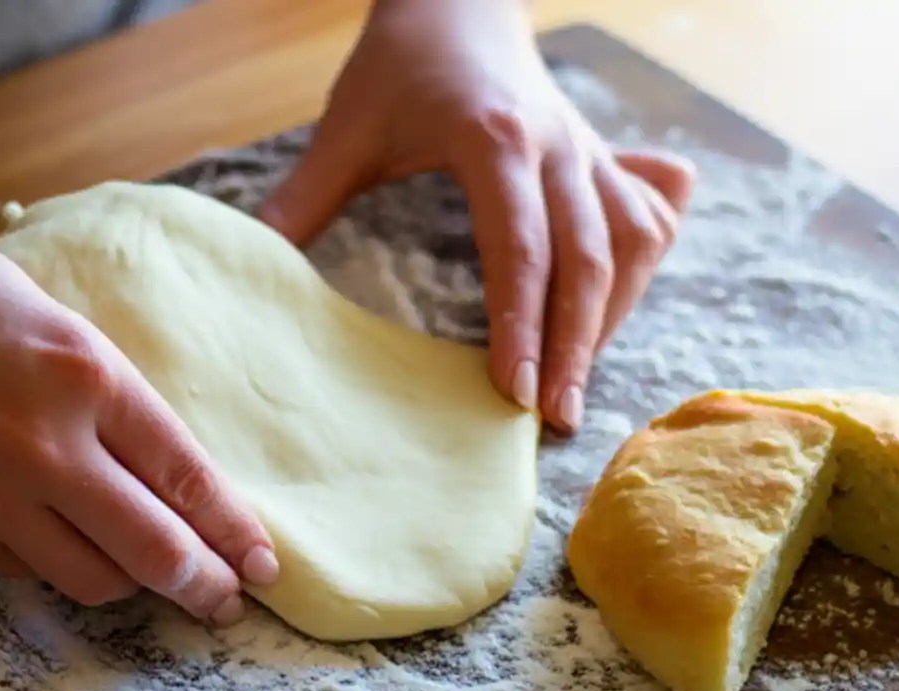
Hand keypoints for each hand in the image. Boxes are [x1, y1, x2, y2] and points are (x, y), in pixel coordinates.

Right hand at [0, 118, 277, 622]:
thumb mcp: (44, 314)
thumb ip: (98, 390)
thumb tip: (146, 460)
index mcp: (87, 373)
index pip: (187, 476)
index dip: (233, 529)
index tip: (260, 560)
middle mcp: (44, 445)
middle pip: (152, 548)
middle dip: (204, 584)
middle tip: (226, 599)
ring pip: (89, 576)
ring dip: (133, 585)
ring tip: (154, 580)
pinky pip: (20, 567)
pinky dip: (55, 564)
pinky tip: (67, 548)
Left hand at [259, 0, 693, 432]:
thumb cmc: (398, 64)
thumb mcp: (344, 128)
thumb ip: (301, 200)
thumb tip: (250, 270)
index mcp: (493, 139)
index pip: (520, 248)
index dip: (521, 325)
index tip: (512, 395)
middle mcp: (556, 145)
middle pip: (587, 258)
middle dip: (576, 345)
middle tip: (557, 418)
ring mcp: (588, 149)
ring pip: (630, 241)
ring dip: (612, 314)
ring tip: (577, 380)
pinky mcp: (603, 155)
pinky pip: (648, 215)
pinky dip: (640, 267)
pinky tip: (615, 306)